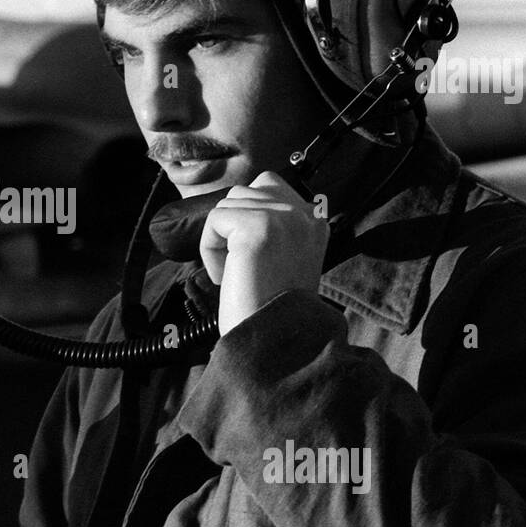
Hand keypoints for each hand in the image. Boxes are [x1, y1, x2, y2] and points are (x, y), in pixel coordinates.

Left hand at [199, 170, 328, 336]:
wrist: (272, 340)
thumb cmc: (268, 306)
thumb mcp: (283, 257)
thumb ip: (272, 226)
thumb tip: (236, 204)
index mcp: (315, 222)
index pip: (269, 186)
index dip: (247, 216)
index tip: (249, 255)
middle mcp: (306, 215)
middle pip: (246, 191)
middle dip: (232, 226)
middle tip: (240, 265)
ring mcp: (284, 218)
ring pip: (228, 204)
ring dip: (220, 238)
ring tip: (235, 272)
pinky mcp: (259, 227)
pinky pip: (215, 219)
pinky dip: (210, 248)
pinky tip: (225, 275)